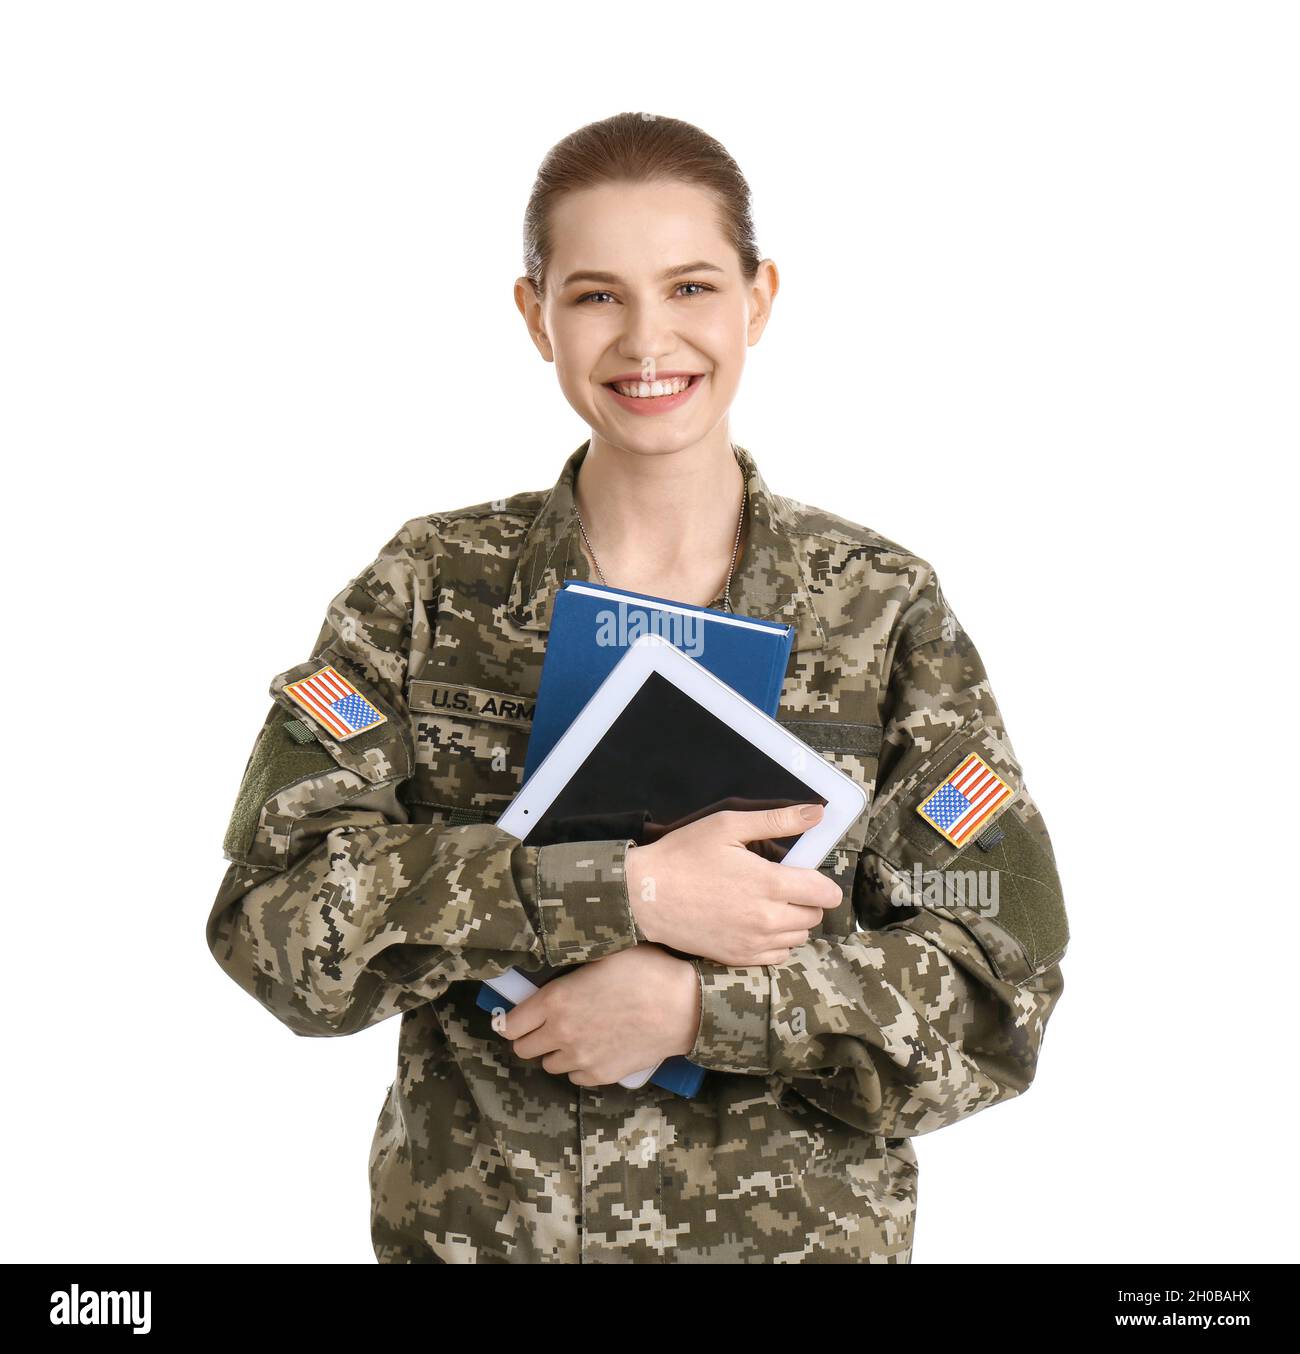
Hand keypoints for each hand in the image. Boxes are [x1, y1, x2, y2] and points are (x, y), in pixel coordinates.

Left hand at [501, 946, 699, 1086]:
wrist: (682, 1007)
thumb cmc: (646, 971)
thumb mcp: (603, 954)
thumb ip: (571, 966)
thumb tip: (554, 958)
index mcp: (555, 1000)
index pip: (511, 1023)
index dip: (513, 1019)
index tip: (520, 1016)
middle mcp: (561, 1033)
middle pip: (523, 1048)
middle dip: (532, 1036)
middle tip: (549, 1024)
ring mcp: (580, 1058)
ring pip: (548, 1064)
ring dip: (556, 1051)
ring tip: (578, 1034)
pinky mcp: (601, 1075)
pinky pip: (575, 1076)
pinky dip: (579, 1064)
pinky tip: (596, 1048)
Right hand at [625, 802, 843, 965]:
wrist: (644, 895)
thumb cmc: (683, 855)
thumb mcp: (727, 826)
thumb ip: (777, 820)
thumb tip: (816, 814)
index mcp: (768, 883)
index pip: (824, 893)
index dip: (824, 883)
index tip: (809, 874)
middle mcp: (766, 919)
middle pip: (814, 916)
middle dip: (806, 898)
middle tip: (781, 883)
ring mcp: (752, 943)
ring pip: (798, 937)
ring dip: (793, 920)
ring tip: (767, 902)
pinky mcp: (737, 959)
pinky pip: (778, 956)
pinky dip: (776, 941)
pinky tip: (756, 922)